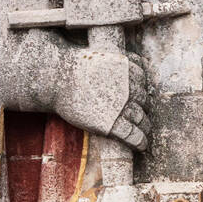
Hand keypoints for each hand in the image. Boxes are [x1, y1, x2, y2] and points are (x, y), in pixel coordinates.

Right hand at [0, 32, 153, 149]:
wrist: (56, 78)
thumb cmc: (72, 66)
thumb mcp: (99, 56)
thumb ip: (116, 61)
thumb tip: (132, 62)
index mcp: (128, 67)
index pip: (143, 80)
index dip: (142, 90)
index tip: (141, 97)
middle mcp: (129, 86)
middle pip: (143, 99)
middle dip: (144, 108)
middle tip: (143, 116)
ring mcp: (122, 105)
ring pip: (140, 118)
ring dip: (145, 127)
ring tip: (146, 133)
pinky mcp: (111, 123)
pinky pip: (132, 134)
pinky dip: (140, 141)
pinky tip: (143, 145)